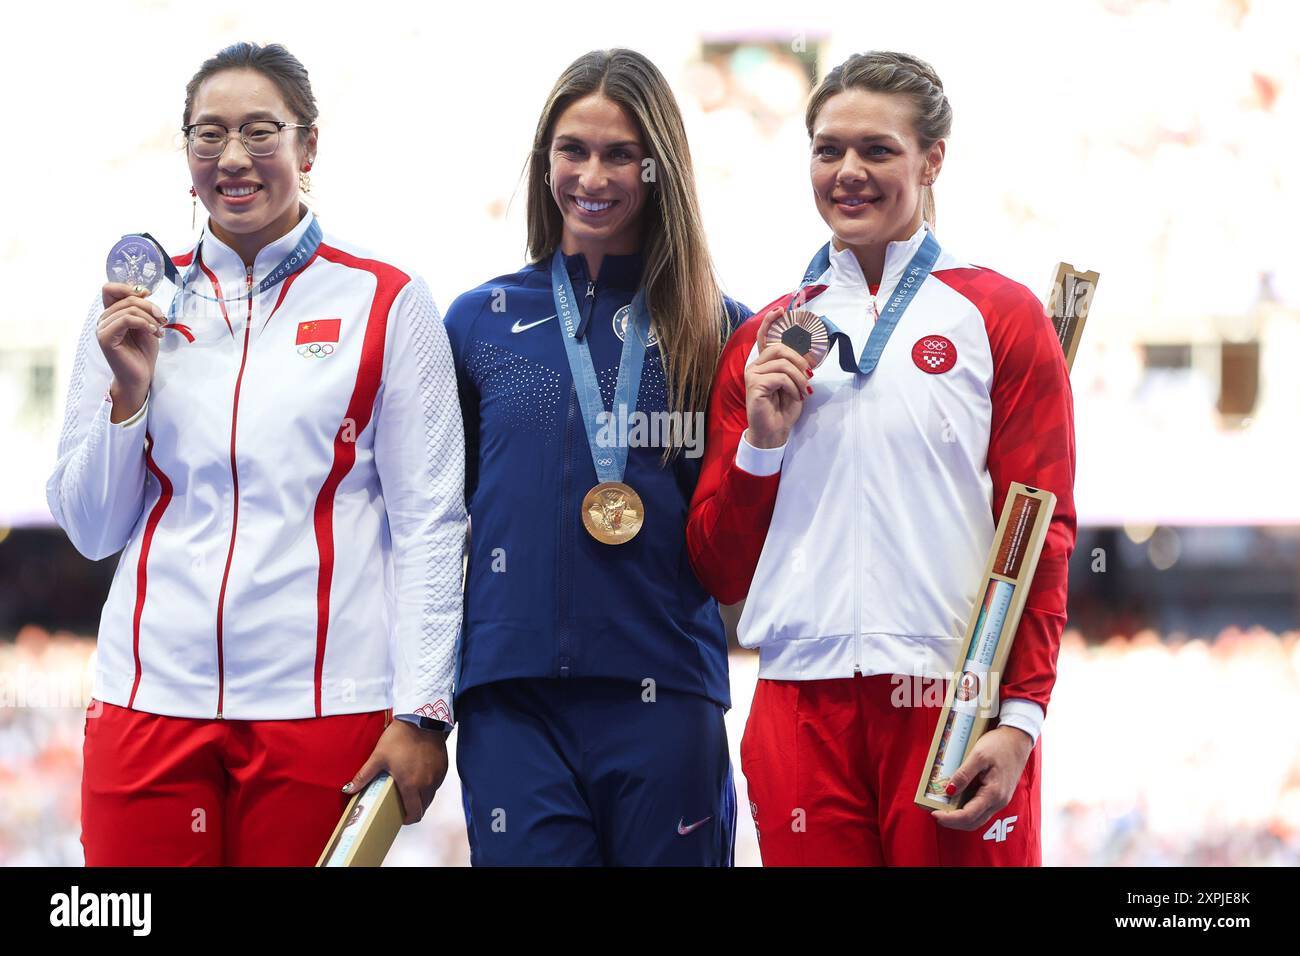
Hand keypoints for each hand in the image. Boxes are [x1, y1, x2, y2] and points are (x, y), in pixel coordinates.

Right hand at [97, 282, 163, 419]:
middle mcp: (103, 319)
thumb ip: (141, 308)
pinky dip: (144, 323)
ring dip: (150, 318)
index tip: (147, 295)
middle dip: (150, 307)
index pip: (110, 289)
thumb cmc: (143, 352)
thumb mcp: (146, 324)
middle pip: (126, 299)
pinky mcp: (106, 338)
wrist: (141, 376)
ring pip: (128, 309)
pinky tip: (153, 332)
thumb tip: (141, 291)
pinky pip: (126, 320)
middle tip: (163, 320)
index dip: (128, 287)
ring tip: (159, 331)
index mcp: (111, 313)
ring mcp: (102, 328)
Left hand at [343, 719, 448, 824]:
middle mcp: (427, 784)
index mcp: (411, 785)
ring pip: (431, 795)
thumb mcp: (378, 757)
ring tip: (410, 788)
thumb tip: (348, 789)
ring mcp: (437, 776)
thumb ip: (364, 776)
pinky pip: (436, 783)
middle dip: (414, 809)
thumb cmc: (399, 738)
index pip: (415, 813)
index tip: (402, 817)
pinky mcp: (443, 767)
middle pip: (424, 807)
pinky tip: (420, 774)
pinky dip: (429, 784)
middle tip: (403, 803)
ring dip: (422, 797)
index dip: (408, 819)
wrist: (421, 720)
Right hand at [744, 305, 813, 448]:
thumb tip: (808, 354)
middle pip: (780, 348)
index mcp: (764, 363)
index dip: (771, 321)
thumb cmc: (783, 408)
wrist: (774, 431)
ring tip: (802, 392)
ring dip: (799, 378)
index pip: (764, 337)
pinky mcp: (754, 385)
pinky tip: (794, 396)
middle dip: (800, 360)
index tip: (781, 311)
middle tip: (808, 376)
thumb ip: (796, 367)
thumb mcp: (794, 383)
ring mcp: (753, 375)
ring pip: (783, 363)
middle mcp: (755, 366)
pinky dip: (793, 387)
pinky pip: (780, 377)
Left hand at [931, 725, 1032, 831]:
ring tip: (943, 809)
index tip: (934, 813)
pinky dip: (968, 810)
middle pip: (973, 822)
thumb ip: (964, 775)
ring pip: (978, 818)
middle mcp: (999, 801)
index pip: (968, 815)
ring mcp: (1000, 800)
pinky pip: (982, 809)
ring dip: (960, 818)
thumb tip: (949, 791)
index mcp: (993, 793)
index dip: (949, 818)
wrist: (1018, 739)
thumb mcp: (978, 756)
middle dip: (953, 822)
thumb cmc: (1000, 745)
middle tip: (935, 813)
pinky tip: (957, 801)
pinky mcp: (999, 795)